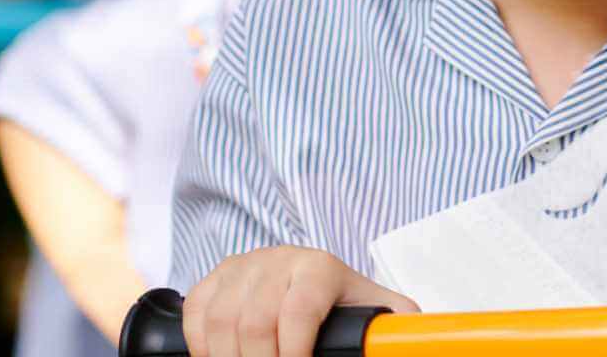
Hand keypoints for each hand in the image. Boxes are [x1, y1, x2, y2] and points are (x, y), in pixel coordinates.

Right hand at [184, 246, 416, 356]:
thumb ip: (397, 327)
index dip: (294, 351)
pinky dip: (201, 343)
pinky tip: (220, 355)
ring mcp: (244, 265)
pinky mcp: (216, 276)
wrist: (314, 278)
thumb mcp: (376, 311)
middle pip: (255, 321)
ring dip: (227, 355)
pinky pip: (196, 311)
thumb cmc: (345, 304)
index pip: (300, 310)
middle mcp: (280, 259)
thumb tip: (410, 343)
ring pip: (220, 319)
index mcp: (320, 268)